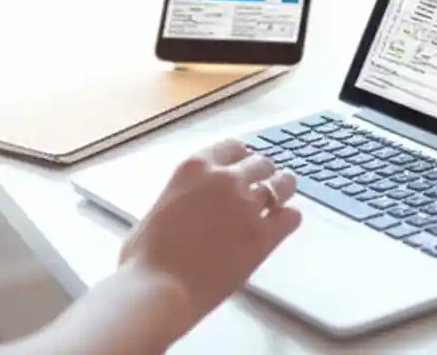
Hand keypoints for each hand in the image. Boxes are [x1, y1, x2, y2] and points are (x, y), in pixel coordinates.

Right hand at [119, 139, 300, 332]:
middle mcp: (225, 179)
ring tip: (282, 197)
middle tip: (262, 185)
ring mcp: (247, 206)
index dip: (240, 158)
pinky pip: (292, 217)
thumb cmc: (144, 259)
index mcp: (195, 168)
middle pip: (260, 163)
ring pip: (282, 184)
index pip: (231, 148)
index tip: (243, 165)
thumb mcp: (156, 211)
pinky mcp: (264, 235)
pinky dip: (289, 218)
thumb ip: (179, 199)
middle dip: (262, 174)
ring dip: (282, 190)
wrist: (157, 290)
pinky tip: (284, 224)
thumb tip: (184, 208)